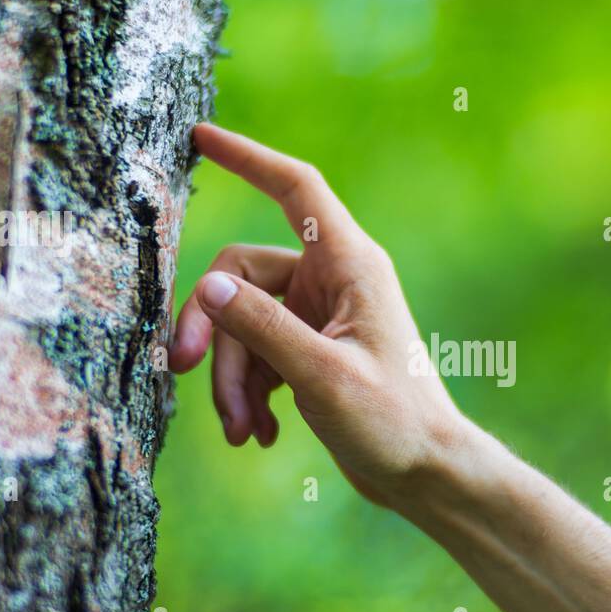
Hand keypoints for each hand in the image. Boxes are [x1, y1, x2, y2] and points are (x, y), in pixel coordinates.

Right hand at [169, 123, 469, 506]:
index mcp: (351, 266)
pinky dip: (248, 392)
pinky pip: (256, 353)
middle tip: (184, 370)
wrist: (426, 474)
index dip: (248, 158)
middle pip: (241, 273)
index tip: (200, 137)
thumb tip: (208, 286)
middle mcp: (334, 281)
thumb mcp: (323, 376)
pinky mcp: (309, 351)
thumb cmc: (393, 423)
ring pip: (241, 322)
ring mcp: (320, 316)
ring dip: (231, 377)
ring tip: (241, 429)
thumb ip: (264, 329)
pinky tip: (257, 434)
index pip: (295, 188)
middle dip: (214, 328)